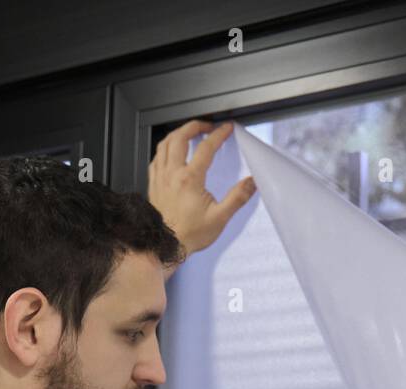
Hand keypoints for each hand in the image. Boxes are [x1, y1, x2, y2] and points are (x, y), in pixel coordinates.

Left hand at [148, 120, 256, 254]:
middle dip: (194, 126)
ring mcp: (160, 178)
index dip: (218, 134)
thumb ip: (237, 197)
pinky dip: (164, 148)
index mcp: (189, 179)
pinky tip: (170, 151)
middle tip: (207, 126)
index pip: (206, 148)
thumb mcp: (220, 217)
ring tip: (188, 133)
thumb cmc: (191, 234)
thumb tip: (251, 182)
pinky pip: (156, 157)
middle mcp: (172, 174)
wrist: (167, 245)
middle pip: (180, 137)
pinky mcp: (154, 184)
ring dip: (177, 133)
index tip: (227, 128)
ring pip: (164, 144)